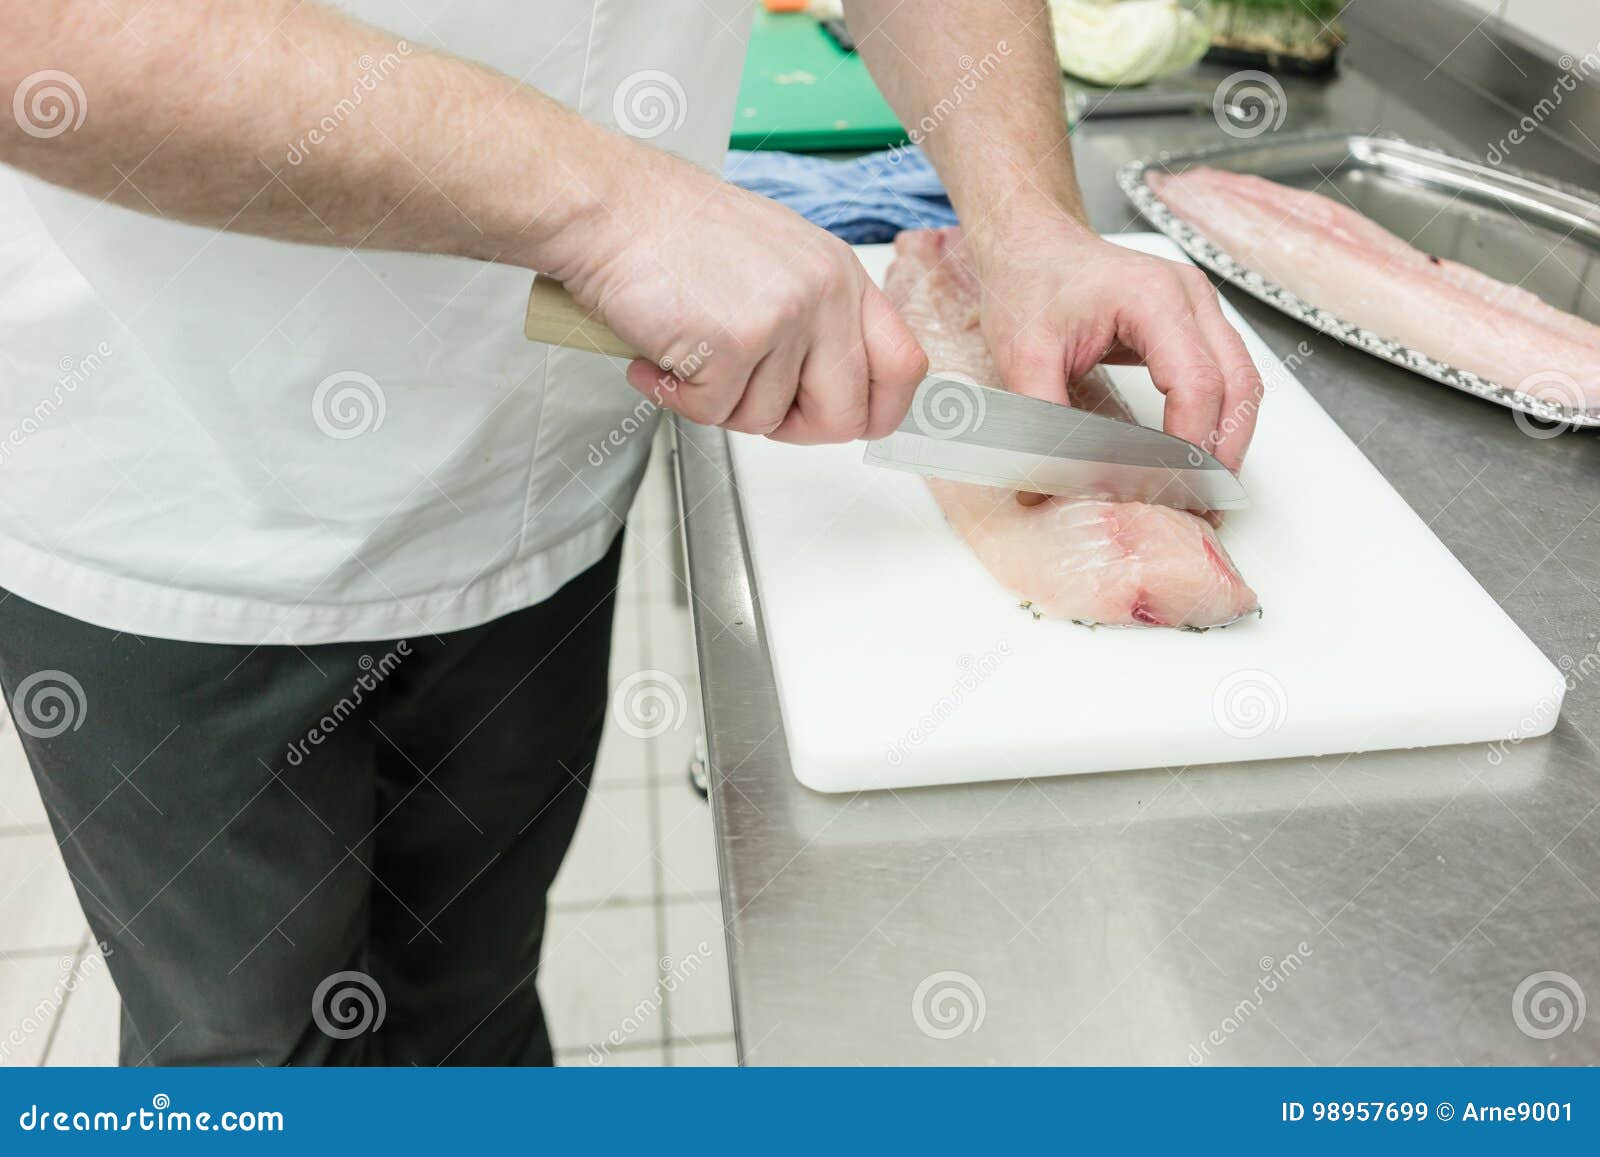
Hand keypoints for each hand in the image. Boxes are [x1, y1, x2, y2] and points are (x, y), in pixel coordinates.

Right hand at [540, 145, 926, 442]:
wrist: (612, 206)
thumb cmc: (675, 232)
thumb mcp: (777, 261)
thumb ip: (815, 320)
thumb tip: (830, 389)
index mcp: (841, 276)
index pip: (905, 366)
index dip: (878, 411)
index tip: (845, 421)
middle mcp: (824, 295)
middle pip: (846, 415)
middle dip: (794, 428)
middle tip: (747, 402)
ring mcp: (784, 319)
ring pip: (768, 420)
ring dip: (718, 402)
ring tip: (689, 351)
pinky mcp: (735, 344)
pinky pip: (713, 413)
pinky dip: (676, 396)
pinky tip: (657, 357)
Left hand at [965, 204, 1263, 472]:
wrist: (1033, 243)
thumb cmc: (1031, 282)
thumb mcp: (1023, 353)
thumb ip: (1039, 419)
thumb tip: (1041, 485)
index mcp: (1154, 298)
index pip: (1197, 383)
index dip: (1190, 443)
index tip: (1169, 486)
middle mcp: (1191, 298)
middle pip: (1238, 384)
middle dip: (1224, 450)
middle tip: (1203, 503)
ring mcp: (1200, 308)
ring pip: (1242, 381)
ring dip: (1229, 436)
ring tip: (1204, 488)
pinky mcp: (1194, 323)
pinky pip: (1226, 375)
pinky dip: (1219, 417)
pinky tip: (1196, 454)